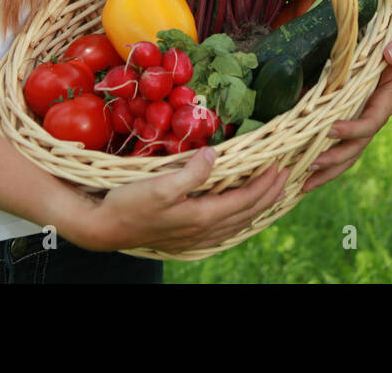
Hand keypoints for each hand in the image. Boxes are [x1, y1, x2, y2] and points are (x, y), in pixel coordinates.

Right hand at [79, 149, 290, 254]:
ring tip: (271, 194)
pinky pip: (224, 229)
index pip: (246, 199)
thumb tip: (214, 155)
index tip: (282, 166)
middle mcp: (204, 229)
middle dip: (270, 194)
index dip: (266, 183)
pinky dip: (240, 219)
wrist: (105, 228)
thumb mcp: (159, 185)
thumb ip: (190, 173)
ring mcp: (195, 236)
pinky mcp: (185, 236)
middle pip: (247, 213)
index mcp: (202, 215)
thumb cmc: (129, 203)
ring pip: (238, 223)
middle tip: (286, 176)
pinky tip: (238, 214)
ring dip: (258, 207)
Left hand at [301, 12, 391, 192]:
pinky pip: (334, 139)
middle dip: (334, 160)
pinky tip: (299, 165)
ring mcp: (359, 118)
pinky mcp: (348, 115)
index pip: (370, 123)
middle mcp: (371, 116)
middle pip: (355, 148)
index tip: (331, 129)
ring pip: (345, 150)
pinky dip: (319, 152)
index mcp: (385, 103)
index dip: (352, 130)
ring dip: (326, 168)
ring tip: (302, 182)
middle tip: (309, 167)